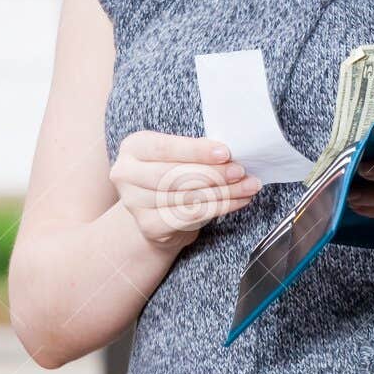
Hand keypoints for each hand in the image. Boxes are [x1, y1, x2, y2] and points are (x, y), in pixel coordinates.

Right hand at [110, 132, 261, 247]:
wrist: (158, 211)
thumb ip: (197, 151)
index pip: (165, 148)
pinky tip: (238, 201)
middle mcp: (126, 174)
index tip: (225, 153)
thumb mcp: (180, 154)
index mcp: (134, 147)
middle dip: (213, 174)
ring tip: (248, 186)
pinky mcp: (148, 226)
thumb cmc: (174, 173)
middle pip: (174, 176)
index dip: (196, 151)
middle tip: (241, 172)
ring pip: (185, 198)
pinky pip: (190, 218)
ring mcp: (134, 203)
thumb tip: (229, 155)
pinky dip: (219, 208)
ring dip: (223, 193)